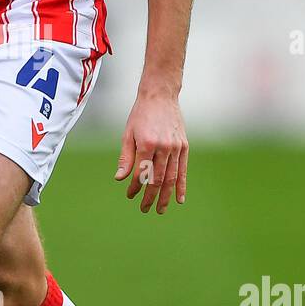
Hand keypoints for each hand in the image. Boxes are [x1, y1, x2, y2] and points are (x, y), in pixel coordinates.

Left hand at [114, 89, 187, 212]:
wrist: (160, 96)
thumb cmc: (140, 115)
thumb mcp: (128, 134)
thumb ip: (125, 158)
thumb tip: (120, 179)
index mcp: (146, 144)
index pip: (141, 173)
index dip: (135, 187)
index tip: (130, 195)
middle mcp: (163, 147)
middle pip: (157, 179)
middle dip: (150, 197)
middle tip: (144, 209)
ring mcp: (176, 147)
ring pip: (171, 178)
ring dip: (165, 196)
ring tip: (160, 209)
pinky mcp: (184, 146)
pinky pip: (183, 170)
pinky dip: (181, 186)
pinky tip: (179, 199)